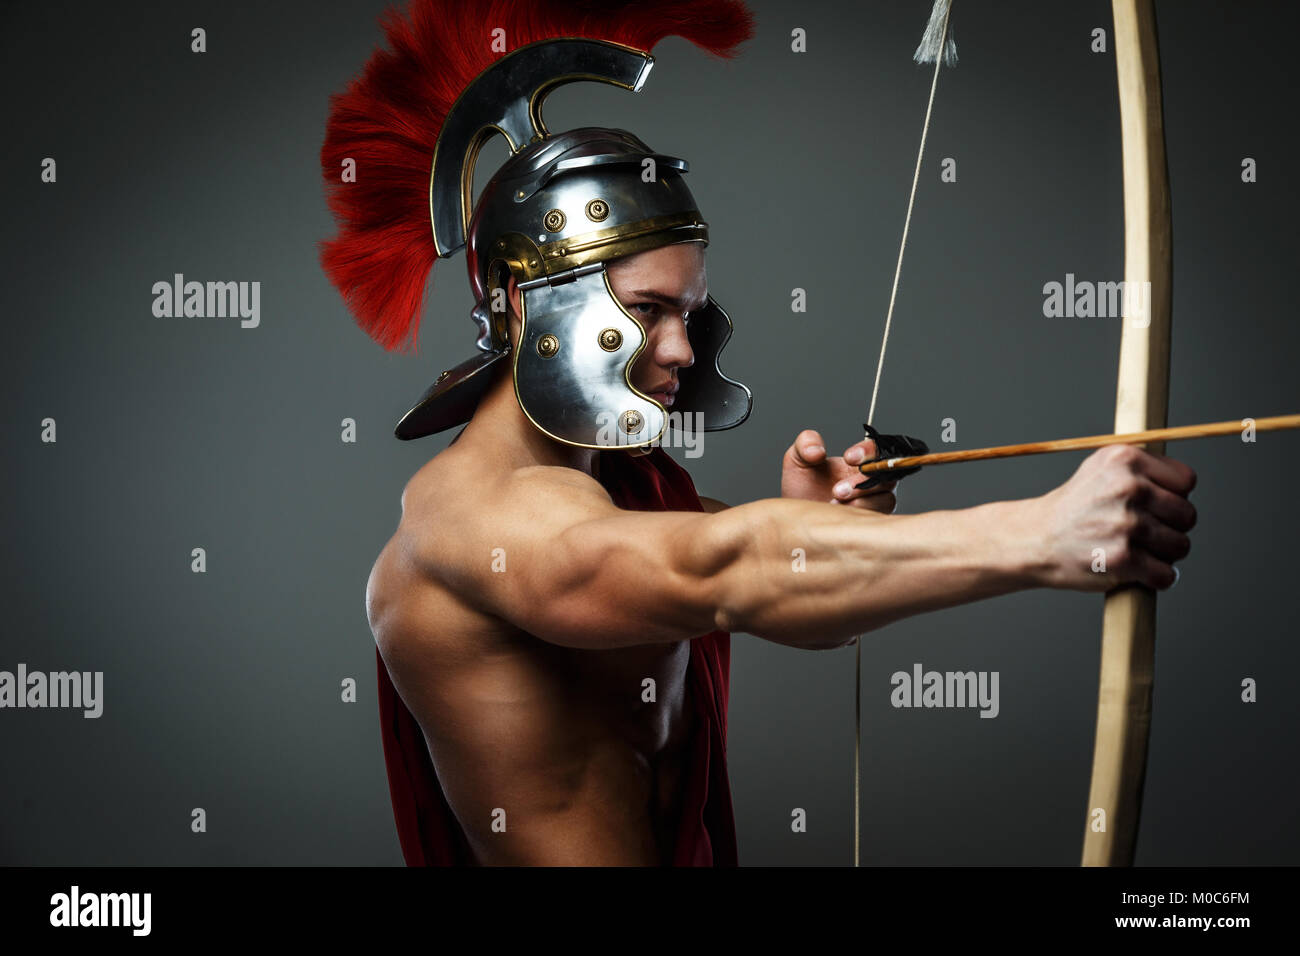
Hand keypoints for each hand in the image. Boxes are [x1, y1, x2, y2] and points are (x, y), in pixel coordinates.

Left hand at [781, 429, 897, 513]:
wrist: (796, 517)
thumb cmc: (800, 488)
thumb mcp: (797, 459)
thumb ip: (805, 444)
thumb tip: (817, 450)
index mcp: (859, 462)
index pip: (875, 449)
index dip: (867, 451)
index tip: (848, 458)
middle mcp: (872, 480)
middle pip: (886, 474)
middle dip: (862, 480)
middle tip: (837, 490)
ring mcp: (875, 502)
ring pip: (886, 498)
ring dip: (861, 500)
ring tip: (834, 503)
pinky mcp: (871, 522)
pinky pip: (878, 518)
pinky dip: (861, 515)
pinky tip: (841, 514)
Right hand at [1035, 444, 1196, 590]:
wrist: (1034, 539)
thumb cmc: (1071, 509)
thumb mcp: (1100, 469)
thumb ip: (1141, 469)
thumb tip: (1185, 481)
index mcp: (1125, 459)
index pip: (1186, 481)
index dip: (1174, 496)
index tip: (1156, 506)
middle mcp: (1127, 487)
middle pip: (1188, 515)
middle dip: (1171, 527)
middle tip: (1143, 532)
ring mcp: (1126, 524)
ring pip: (1180, 546)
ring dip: (1163, 555)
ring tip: (1136, 550)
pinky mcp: (1123, 558)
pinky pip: (1166, 575)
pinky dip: (1154, 579)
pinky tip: (1136, 571)